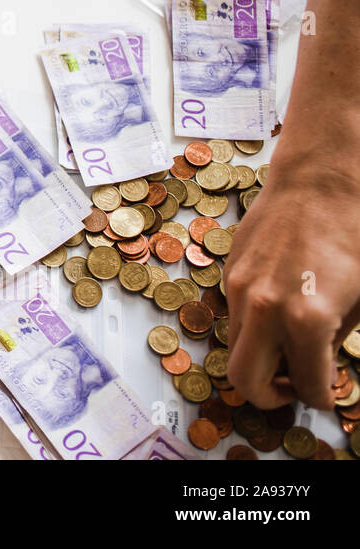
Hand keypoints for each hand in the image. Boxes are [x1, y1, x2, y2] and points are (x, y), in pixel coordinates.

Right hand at [224, 175, 359, 409]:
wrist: (321, 179)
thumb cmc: (355, 232)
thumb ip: (333, 340)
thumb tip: (317, 364)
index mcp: (307, 319)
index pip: (305, 386)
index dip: (320, 398)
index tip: (325, 393)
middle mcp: (264, 308)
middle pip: (244, 381)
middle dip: (269, 396)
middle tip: (292, 388)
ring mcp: (240, 288)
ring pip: (235, 348)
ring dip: (258, 359)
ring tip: (288, 349)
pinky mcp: (230, 271)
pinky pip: (234, 316)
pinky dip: (253, 328)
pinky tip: (279, 311)